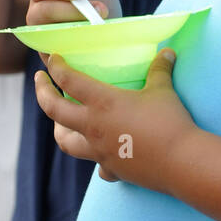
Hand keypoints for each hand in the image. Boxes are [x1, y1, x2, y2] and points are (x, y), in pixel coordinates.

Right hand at [27, 0, 121, 66]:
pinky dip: (75, 49)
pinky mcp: (50, 58)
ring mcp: (41, 37)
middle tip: (100, 10)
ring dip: (74, 30)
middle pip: (42, 12)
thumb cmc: (99, 4)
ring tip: (100, 27)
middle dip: (70, 11)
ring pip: (48, 35)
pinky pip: (56, 56)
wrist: (112, 32)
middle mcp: (37, 15)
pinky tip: (93, 44)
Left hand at [33, 47, 197, 190]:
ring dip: (58, 129)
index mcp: (102, 103)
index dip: (56, 67)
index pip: (68, 80)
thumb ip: (160, 69)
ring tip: (60, 121)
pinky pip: (98, 166)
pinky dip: (97, 160)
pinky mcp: (113, 168)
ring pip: (66, 141)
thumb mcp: (163, 90)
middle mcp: (93, 127)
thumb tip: (166, 52)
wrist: (181, 161)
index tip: (52, 59)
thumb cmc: (169, 122)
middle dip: (42, 92)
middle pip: (53, 110)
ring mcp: (99, 150)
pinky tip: (103, 157)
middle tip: (40, 81)